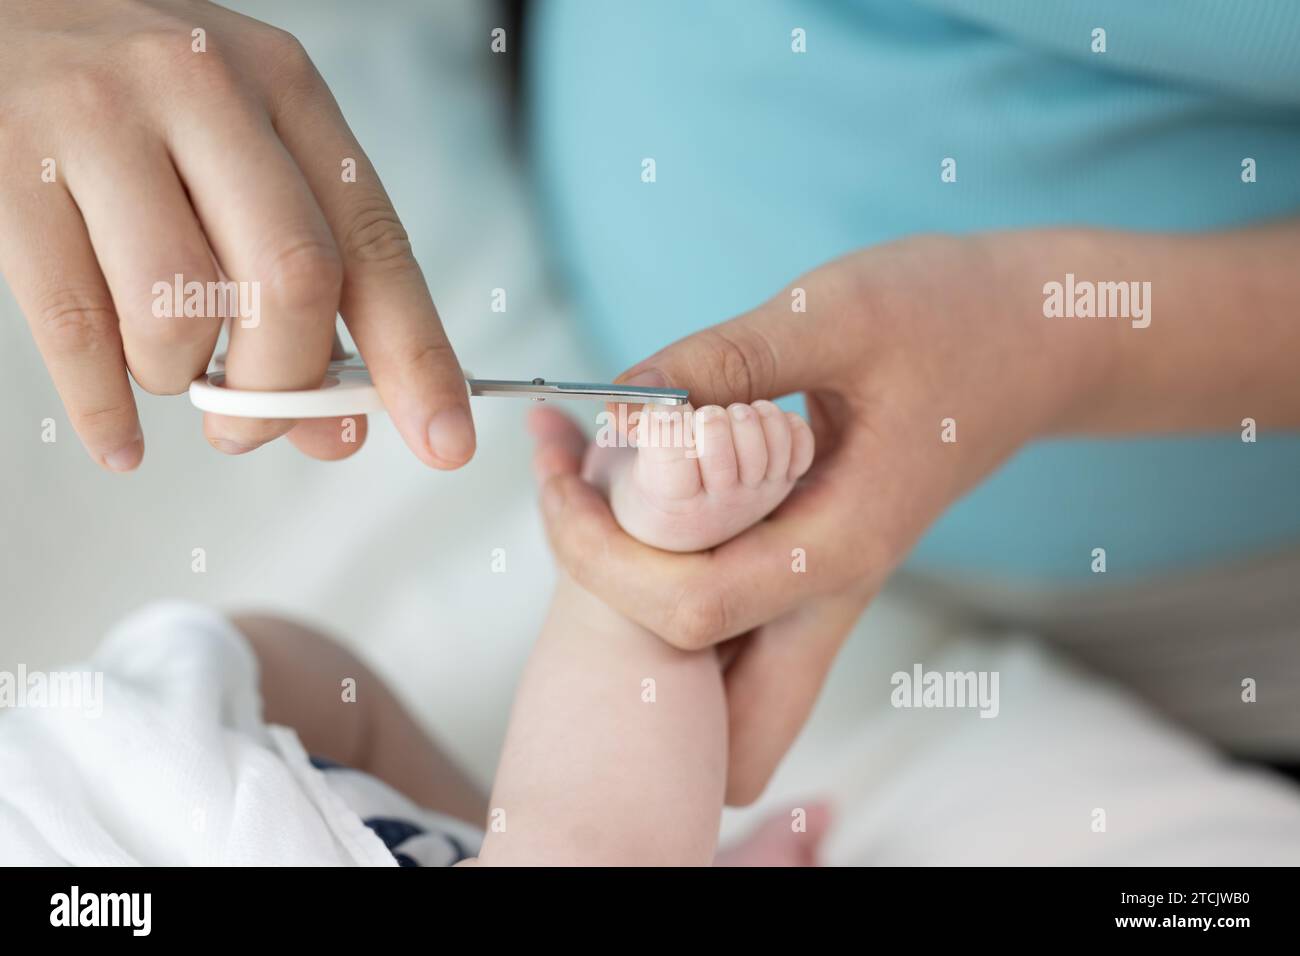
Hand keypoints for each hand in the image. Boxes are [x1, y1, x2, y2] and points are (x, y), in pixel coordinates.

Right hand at [0, 0, 474, 469]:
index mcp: (284, 89)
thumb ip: (296, 275)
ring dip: (184, 379)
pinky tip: (122, 435)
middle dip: (286, 387)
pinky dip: (107, 407)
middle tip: (255, 425)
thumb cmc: (138, 99)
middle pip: (291, 281)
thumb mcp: (240, 144)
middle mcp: (203, 92)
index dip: (417, 357)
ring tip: (171, 368)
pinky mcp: (9, 165)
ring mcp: (99, 121)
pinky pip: (75, 326)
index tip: (446, 441)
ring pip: (178, 308)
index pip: (374, 243)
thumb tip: (333, 430)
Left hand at [534, 234, 1108, 801]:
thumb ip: (727, 360)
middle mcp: (830, 588)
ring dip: (631, 591)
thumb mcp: (838, 313)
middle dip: (603, 602)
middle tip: (563, 485)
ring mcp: (823, 582)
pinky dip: (663, 558)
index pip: (688, 610)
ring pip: (716, 665)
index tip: (555, 463)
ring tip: (589, 478)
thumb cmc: (954, 316)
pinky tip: (638, 470)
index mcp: (840, 546)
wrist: (1038, 337)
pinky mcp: (813, 555)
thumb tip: (618, 401)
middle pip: (703, 694)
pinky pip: (724, 601)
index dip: (597, 551)